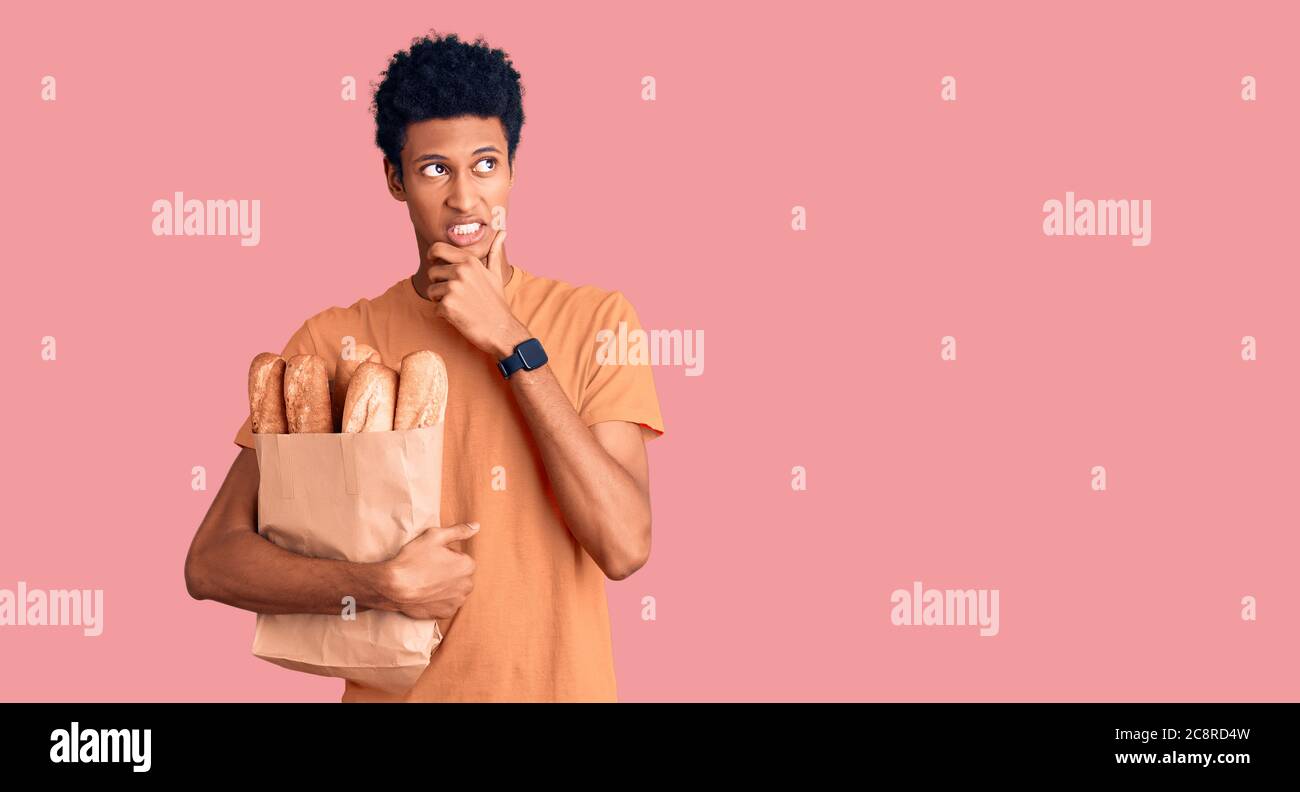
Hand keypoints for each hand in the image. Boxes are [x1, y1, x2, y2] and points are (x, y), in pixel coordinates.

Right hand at [378, 521, 478, 619]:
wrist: (393, 587)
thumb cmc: (413, 559)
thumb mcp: (435, 536)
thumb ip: (459, 531)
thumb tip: (476, 526)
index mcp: (468, 565)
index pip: (461, 559)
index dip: (445, 557)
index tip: (432, 558)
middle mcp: (467, 585)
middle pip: (460, 575)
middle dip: (449, 572)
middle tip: (428, 570)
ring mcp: (457, 601)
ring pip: (454, 591)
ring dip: (445, 587)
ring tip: (426, 582)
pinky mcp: (446, 613)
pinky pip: (446, 605)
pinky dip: (439, 601)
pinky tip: (426, 594)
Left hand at [425, 230, 530, 357]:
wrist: (501, 329)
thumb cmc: (497, 302)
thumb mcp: (495, 274)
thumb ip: (494, 252)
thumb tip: (502, 232)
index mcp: (470, 261)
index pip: (437, 248)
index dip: (432, 256)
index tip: (434, 263)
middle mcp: (461, 271)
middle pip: (432, 272)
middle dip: (439, 284)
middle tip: (456, 295)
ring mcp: (454, 288)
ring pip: (431, 291)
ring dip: (440, 301)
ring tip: (459, 306)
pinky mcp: (448, 306)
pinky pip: (435, 308)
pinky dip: (444, 314)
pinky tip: (460, 316)